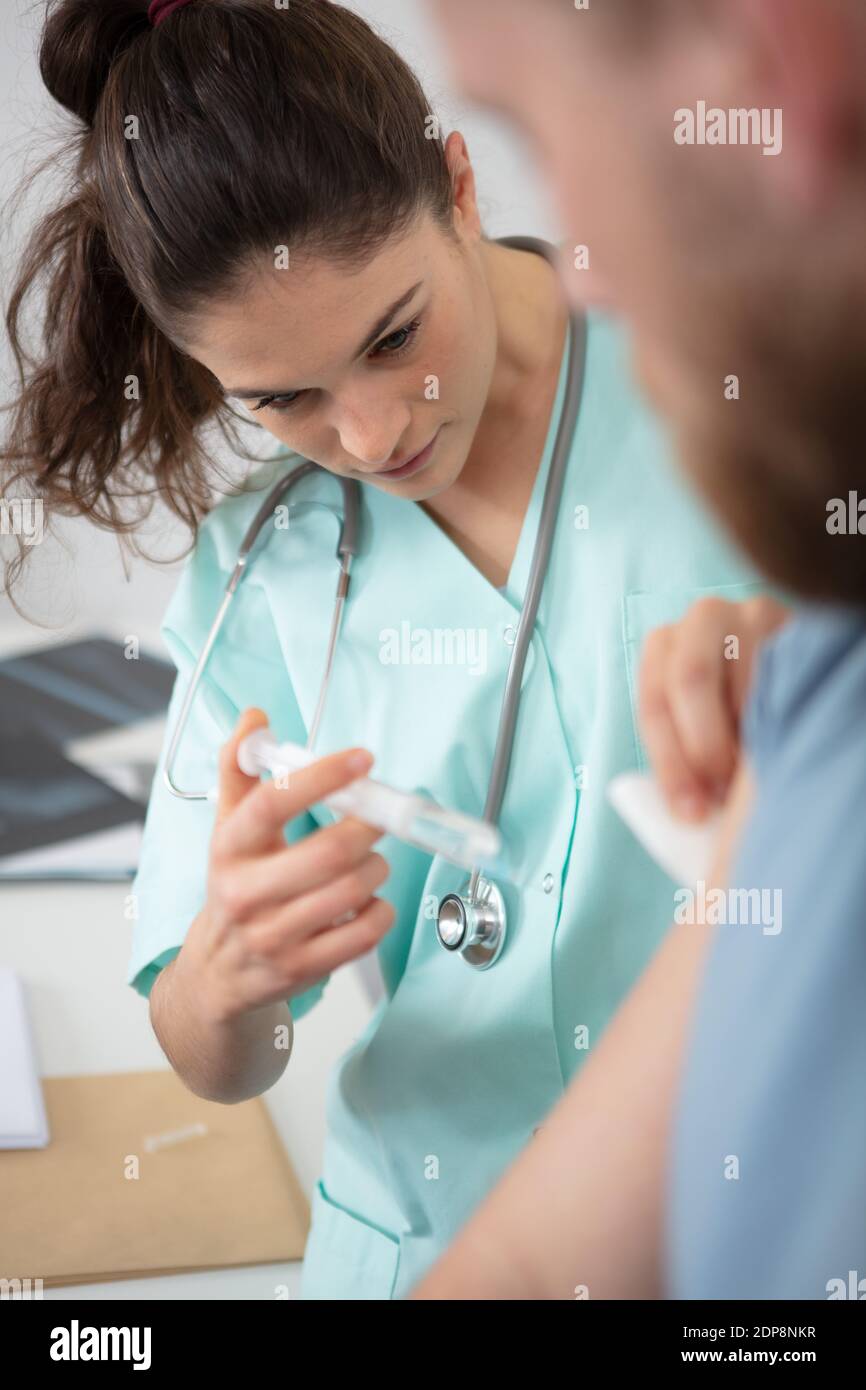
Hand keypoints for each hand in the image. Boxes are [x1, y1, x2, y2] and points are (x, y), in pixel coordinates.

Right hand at [192, 707, 394, 1022]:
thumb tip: (255, 717)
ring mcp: (274, 936)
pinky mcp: (303, 969)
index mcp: (227, 848)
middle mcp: (245, 893)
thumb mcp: (228, 827)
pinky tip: (368, 901)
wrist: (217, 972)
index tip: (362, 758)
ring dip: (378, 866)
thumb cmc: (234, 885)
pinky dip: (381, 909)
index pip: (273, 802)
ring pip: (354, 890)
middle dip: (370, 828)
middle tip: (381, 817)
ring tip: (371, 860)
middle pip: (329, 853)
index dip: (323, 776)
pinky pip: (366, 932)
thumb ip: (239, 767)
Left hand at [638, 596, 788, 820]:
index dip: (670, 763)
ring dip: (745, 738)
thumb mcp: (693, 725)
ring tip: (750, 777)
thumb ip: (682, 754)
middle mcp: (701, 620)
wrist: (780, 669)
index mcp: (663, 645)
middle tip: (722, 792)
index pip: (653, 704)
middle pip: (691, 678)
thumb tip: (689, 812)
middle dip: (703, 744)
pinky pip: (782, 677)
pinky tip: (776, 746)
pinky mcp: (791, 626)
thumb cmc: (724, 711)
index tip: (691, 811)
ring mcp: (749, 615)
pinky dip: (777, 718)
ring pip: (742, 681)